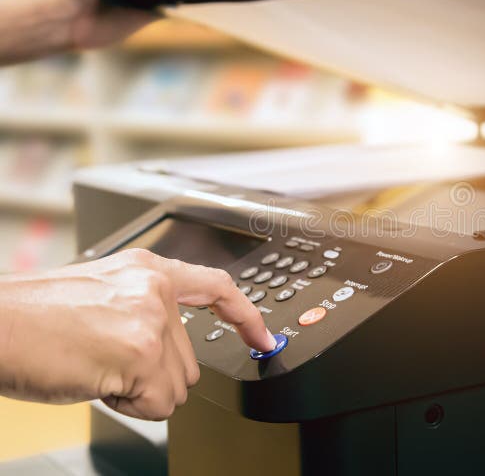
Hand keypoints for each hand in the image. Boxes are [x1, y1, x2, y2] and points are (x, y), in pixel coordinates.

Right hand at [0, 249, 274, 420]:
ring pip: (175, 386)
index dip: (245, 315)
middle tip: (105, 359)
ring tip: (96, 365)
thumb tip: (169, 349)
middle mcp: (155, 288)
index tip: (263, 336)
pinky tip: (96, 380)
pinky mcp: (142, 352)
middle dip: (152, 374)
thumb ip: (144, 310)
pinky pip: (158, 403)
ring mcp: (151, 319)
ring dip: (138, 390)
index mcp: (147, 269)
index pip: (216, 286)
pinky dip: (128, 404)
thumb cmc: (32, 318)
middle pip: (189, 360)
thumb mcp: (101, 295)